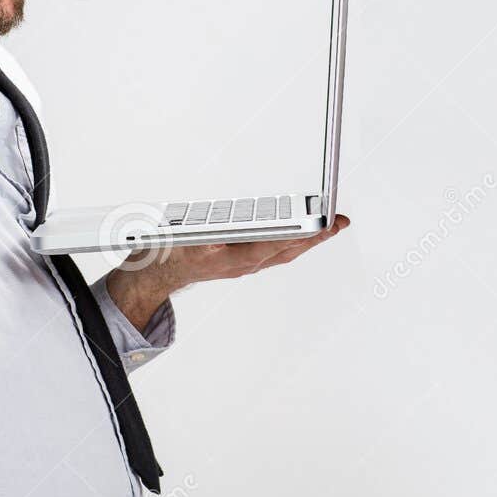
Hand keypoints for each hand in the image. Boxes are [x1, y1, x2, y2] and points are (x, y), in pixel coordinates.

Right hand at [105, 215, 351, 330]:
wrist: (157, 275)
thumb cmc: (168, 255)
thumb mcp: (180, 242)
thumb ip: (201, 240)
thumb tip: (220, 237)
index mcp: (231, 259)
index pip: (275, 245)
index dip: (300, 234)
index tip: (322, 224)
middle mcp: (242, 264)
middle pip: (287, 249)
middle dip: (315, 236)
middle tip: (339, 222)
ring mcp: (243, 265)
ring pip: (283, 252)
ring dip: (307, 240)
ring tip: (329, 226)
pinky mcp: (240, 261)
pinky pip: (273, 253)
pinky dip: (291, 242)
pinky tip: (300, 235)